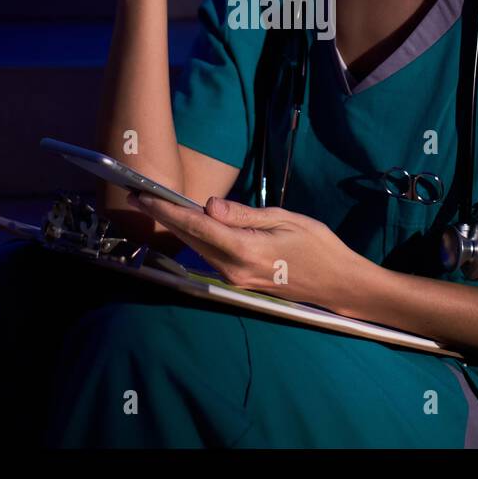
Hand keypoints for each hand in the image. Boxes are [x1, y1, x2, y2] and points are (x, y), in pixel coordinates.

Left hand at [125, 192, 376, 315]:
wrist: (339, 284)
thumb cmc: (319, 246)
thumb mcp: (285, 219)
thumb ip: (244, 215)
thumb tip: (207, 205)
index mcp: (244, 250)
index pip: (196, 226)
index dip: (166, 209)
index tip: (143, 194)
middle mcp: (234, 269)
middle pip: (190, 239)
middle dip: (163, 217)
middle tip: (138, 194)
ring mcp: (236, 279)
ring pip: (197, 248)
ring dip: (177, 228)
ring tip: (156, 205)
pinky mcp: (240, 282)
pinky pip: (210, 256)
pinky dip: (195, 238)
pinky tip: (188, 224)